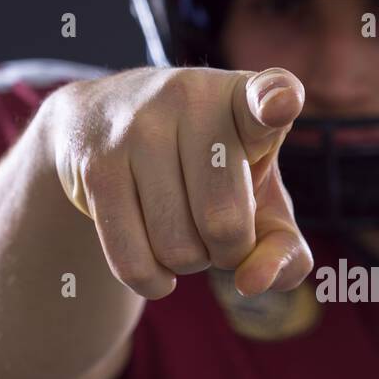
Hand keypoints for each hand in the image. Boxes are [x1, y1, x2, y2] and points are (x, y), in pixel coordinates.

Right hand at [47, 65, 312, 299]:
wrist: (101, 122)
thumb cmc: (207, 171)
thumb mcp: (258, 198)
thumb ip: (282, 248)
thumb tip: (252, 283)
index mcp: (245, 98)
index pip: (268, 95)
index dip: (276, 101)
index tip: (281, 102)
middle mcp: (193, 99)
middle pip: (226, 223)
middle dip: (228, 253)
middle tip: (218, 234)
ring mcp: (139, 127)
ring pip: (177, 248)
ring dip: (187, 264)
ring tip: (181, 231)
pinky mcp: (97, 165)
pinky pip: (132, 258)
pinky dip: (151, 281)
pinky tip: (157, 271)